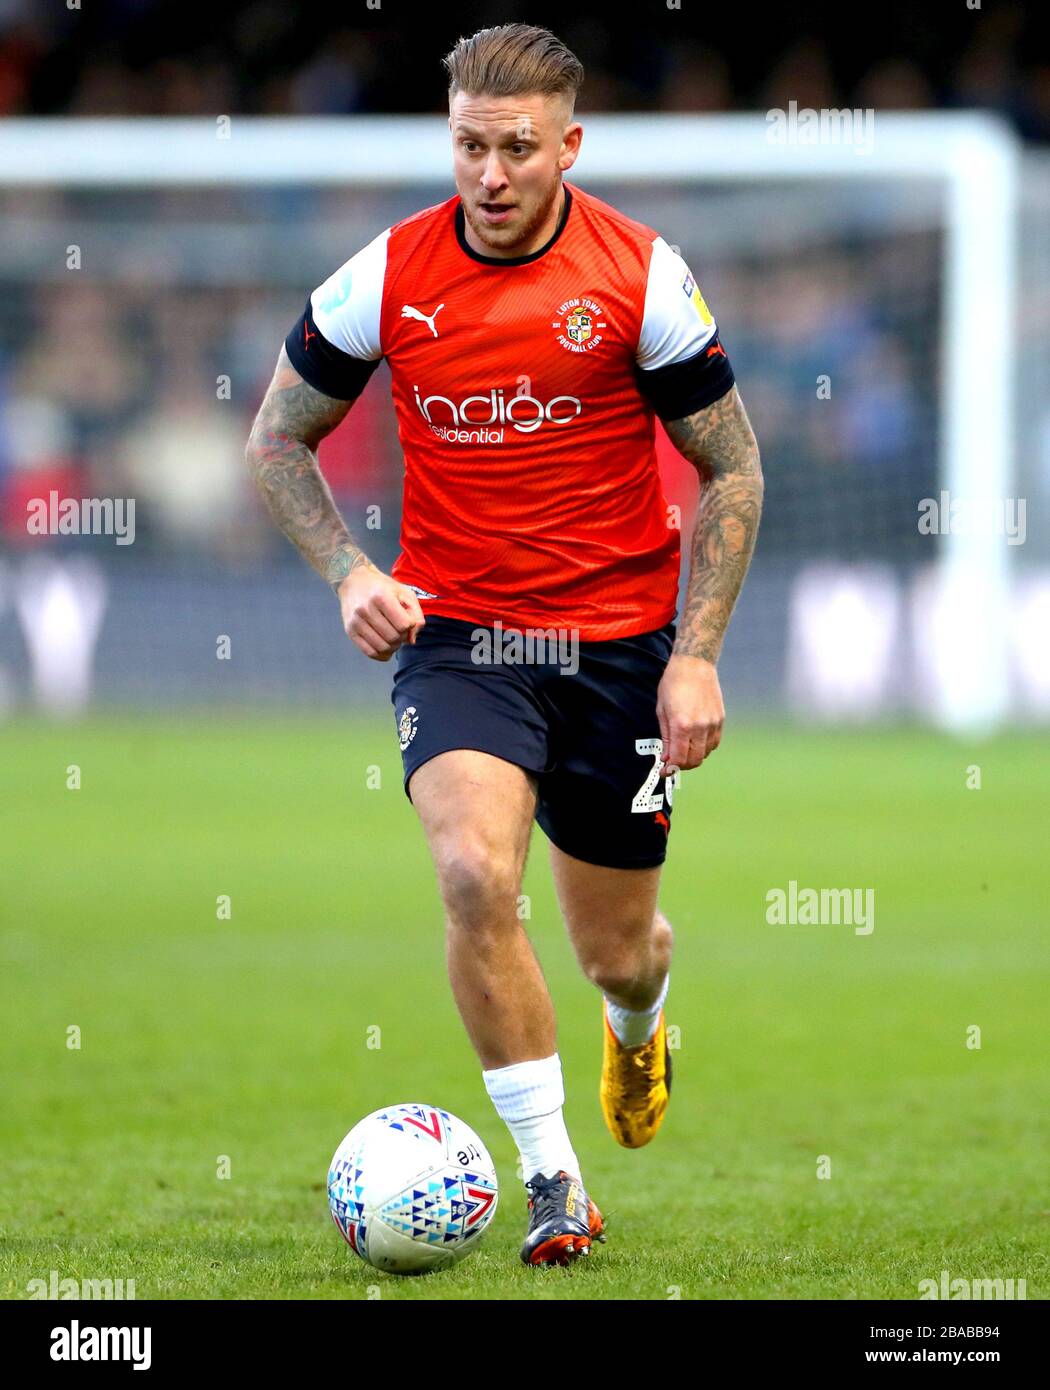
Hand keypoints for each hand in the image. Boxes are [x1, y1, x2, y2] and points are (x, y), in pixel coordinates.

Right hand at [337, 563, 424, 660]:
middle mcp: (365, 609)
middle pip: (393, 637)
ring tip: (393, 638)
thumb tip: (411, 640)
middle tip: (400, 630)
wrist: (353, 580)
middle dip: (402, 637)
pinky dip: (382, 654)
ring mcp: (356, 621)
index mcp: (381, 596)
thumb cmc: (382, 587)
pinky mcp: (350, 631)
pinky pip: (370, 652)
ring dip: (393, 647)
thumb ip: (416, 615)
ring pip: (382, 648)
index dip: (410, 625)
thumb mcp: (404, 592)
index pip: (403, 624)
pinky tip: (386, 647)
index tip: (406, 619)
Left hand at [655, 653, 724, 773]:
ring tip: (683, 749)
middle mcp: (699, 727)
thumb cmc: (673, 683)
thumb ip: (665, 736)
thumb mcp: (661, 710)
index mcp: (681, 725)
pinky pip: (714, 743)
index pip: (678, 759)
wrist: (694, 664)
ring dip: (693, 756)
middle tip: (672, 762)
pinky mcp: (720, 719)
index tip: (664, 771)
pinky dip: (704, 747)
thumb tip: (666, 757)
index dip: (670, 769)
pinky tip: (695, 741)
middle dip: (681, 765)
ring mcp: (712, 723)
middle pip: (694, 760)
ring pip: (705, 753)